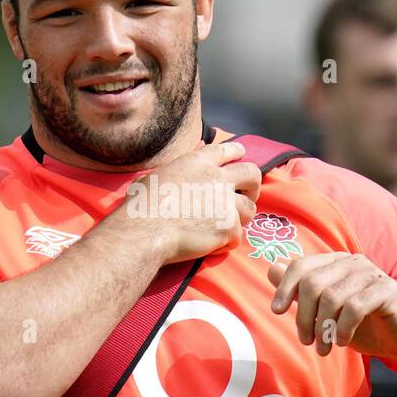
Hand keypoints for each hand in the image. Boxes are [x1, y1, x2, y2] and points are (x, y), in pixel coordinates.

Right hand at [108, 140, 261, 264]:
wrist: (146, 230)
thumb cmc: (143, 205)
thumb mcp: (159, 176)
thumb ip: (178, 174)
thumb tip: (178, 177)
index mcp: (198, 162)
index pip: (227, 150)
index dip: (237, 152)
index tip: (242, 155)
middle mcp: (217, 178)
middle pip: (252, 174)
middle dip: (253, 185)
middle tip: (248, 195)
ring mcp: (226, 203)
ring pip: (249, 209)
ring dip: (241, 217)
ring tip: (227, 226)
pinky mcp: (229, 227)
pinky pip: (237, 236)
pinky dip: (227, 242)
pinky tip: (213, 246)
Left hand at [266, 252, 396, 361]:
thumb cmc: (363, 324)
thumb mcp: (326, 310)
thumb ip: (301, 290)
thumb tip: (271, 269)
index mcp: (335, 263)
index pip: (301, 266)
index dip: (285, 287)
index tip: (278, 311)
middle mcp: (351, 263)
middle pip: (312, 283)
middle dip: (304, 316)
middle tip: (306, 341)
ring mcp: (371, 274)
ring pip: (332, 296)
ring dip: (323, 328)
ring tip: (324, 348)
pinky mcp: (386, 289)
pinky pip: (355, 307)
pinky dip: (344, 328)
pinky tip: (344, 341)